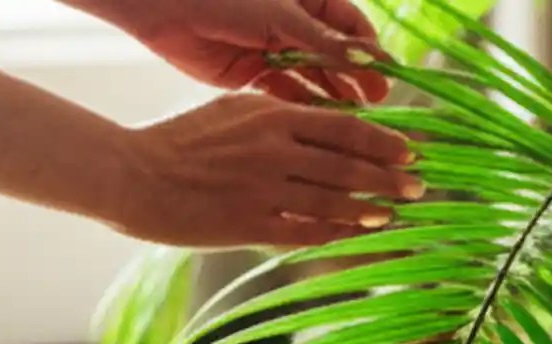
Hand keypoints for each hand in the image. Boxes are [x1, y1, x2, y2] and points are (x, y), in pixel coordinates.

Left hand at [74, 0, 390, 103]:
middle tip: (374, 105)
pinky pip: (288, 94)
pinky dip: (304, 108)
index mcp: (307, 1)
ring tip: (353, 120)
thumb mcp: (281, 18)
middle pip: (335, 57)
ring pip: (314, 78)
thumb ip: (324, 43)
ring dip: (333, 97)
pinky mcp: (253, 76)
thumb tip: (368, 60)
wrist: (164, 9)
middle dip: (355, 80)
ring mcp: (274, 51)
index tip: (388, 77)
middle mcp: (293, 26)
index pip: (351, 28)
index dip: (370, 53)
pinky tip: (322, 124)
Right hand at [111, 93, 421, 248]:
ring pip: (333, 201)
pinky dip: (337, 233)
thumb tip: (330, 126)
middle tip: (418, 186)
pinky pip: (307, 231)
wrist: (135, 177)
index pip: (344, 126)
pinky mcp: (250, 225)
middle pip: (348, 165)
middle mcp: (273, 151)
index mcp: (271, 115)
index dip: (383, 141)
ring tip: (391, 213)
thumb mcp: (235, 111)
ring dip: (369, 208)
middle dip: (389, 177)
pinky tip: (355, 234)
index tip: (410, 150)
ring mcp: (263, 190)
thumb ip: (282, 116)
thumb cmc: (185, 141)